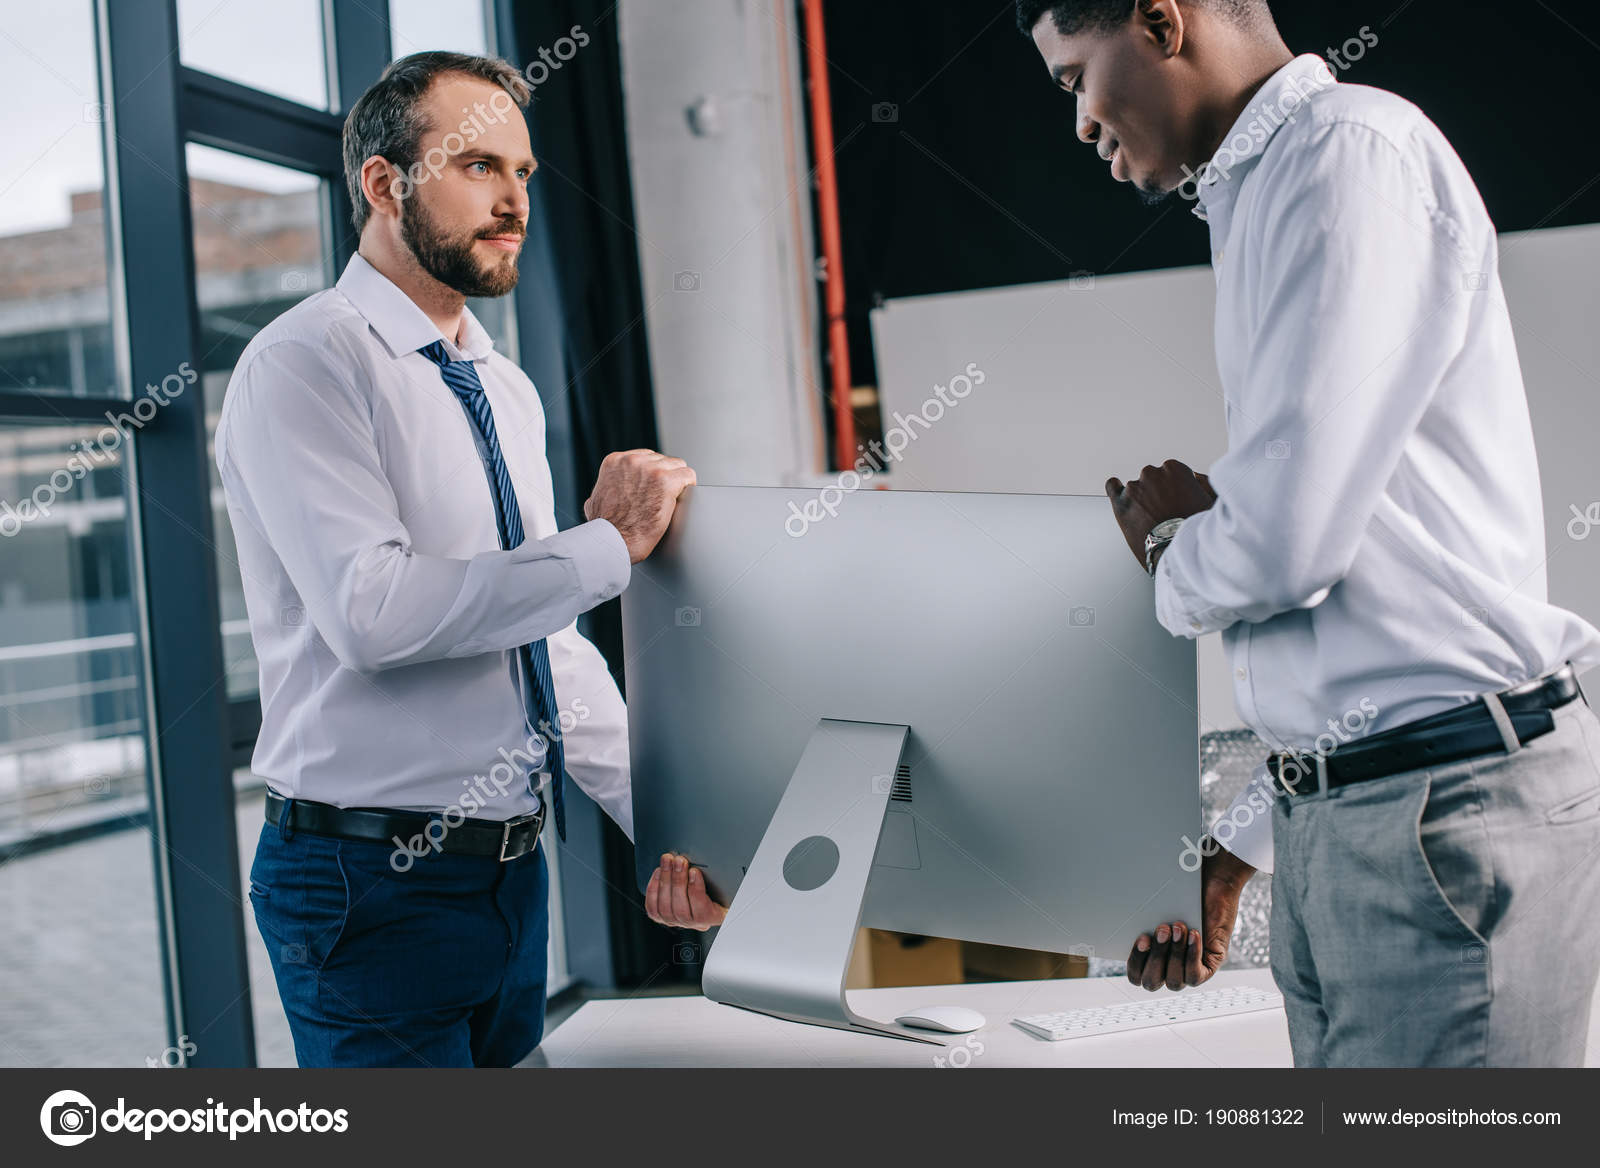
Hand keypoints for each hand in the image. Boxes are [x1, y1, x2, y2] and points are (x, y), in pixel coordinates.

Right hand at [583, 449, 696, 562]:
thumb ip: (603, 490)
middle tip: (665, 497)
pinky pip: (688, 475)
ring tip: (674, 499)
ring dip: (678, 482)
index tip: (655, 488)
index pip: (646, 457)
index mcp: (616, 461)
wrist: (612, 541)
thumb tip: (601, 496)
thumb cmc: (604, 528)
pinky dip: (689, 487)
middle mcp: (632, 460)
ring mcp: (650, 469)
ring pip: (678, 466)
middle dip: (666, 477)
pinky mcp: (666, 482)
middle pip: (663, 460)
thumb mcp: (595, 501)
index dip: (654, 474)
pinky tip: (684, 498)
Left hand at [644, 852, 726, 930]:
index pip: (702, 911)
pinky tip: (658, 872)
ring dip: (665, 880)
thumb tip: (717, 862)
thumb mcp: (727, 883)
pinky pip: (653, 908)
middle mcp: (694, 924)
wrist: (712, 895)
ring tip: (668, 861)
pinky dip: (653, 889)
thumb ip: (722, 877)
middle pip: (680, 909)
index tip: (695, 871)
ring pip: (665, 908)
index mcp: (714, 917)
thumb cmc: (720, 888)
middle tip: (679, 861)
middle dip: (678, 881)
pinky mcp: (663, 917)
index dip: (696, 891)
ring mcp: (677, 922)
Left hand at [1105, 459, 1215, 569]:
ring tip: (1151, 519)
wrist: (1176, 551)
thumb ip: (1203, 483)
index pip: (1170, 472)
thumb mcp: (1210, 501)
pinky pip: (1112, 486)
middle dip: (1159, 494)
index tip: (1177, 502)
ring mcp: (1134, 487)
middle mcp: (1152, 473)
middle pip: (1153, 479)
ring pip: (1136, 488)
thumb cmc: (1196, 529)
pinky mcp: (1120, 502)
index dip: (1175, 490)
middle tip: (1166, 513)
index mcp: (1175, 468)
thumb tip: (1195, 477)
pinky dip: (1116, 490)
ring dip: (1142, 499)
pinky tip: (1123, 498)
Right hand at [1126, 840, 1254, 990]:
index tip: (1143, 937)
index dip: (1135, 961)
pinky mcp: (1209, 966)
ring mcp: (1188, 969)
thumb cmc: (1182, 894)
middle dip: (1155, 957)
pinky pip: (1195, 975)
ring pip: (1174, 981)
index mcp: (1150, 957)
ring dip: (1175, 954)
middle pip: (1151, 982)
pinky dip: (1192, 956)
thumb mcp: (1158, 908)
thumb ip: (1143, 918)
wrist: (1213, 884)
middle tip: (1162, 930)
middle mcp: (1168, 968)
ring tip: (1179, 928)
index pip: (1135, 975)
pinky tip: (1194, 935)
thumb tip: (1123, 921)